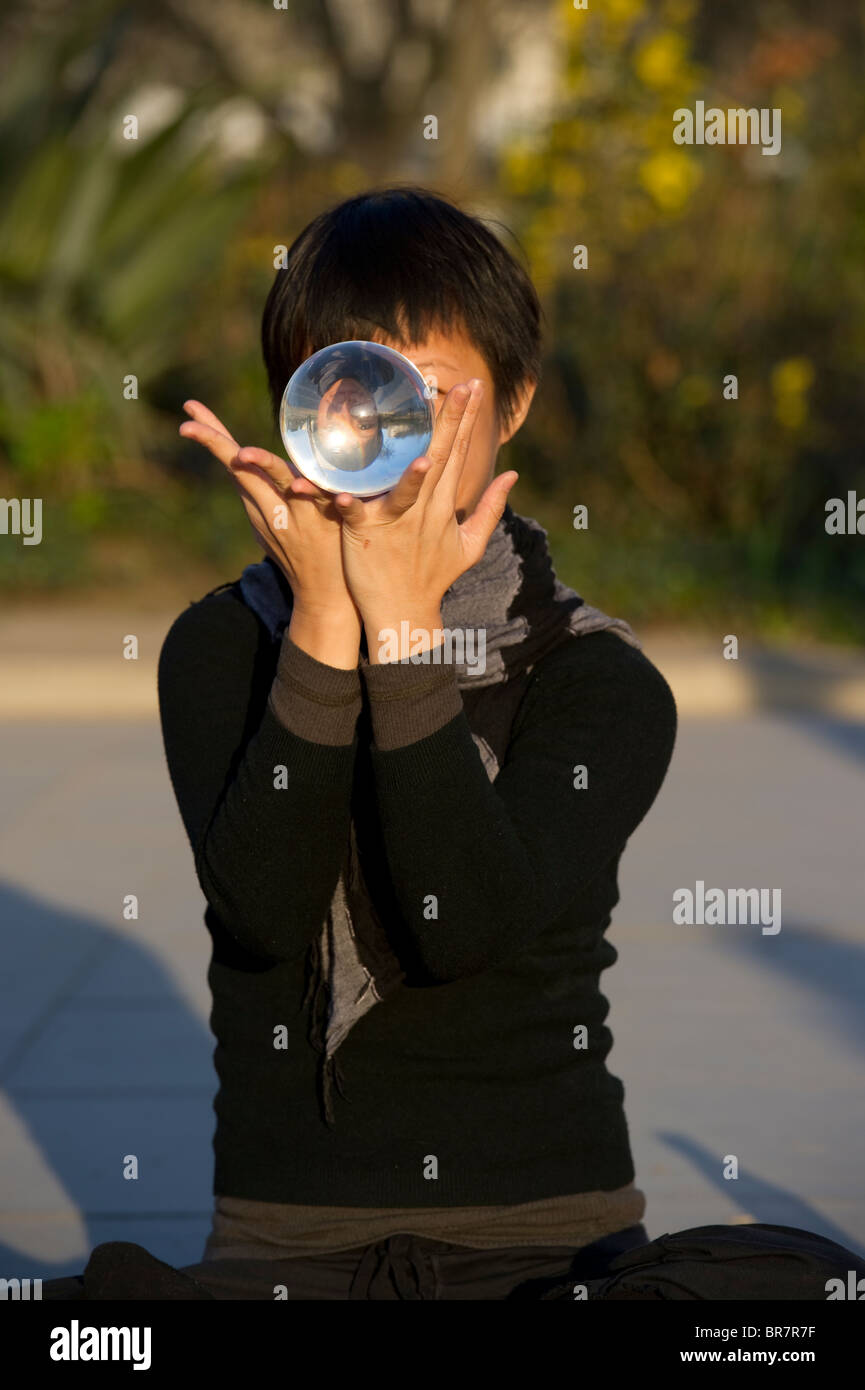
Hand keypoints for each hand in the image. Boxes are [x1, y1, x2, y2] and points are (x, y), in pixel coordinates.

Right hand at [179, 401, 360, 665]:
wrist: (326, 595)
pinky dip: (311, 489)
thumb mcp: (276, 524)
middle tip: (188, 423)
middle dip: (216, 443)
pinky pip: (320, 498)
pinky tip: (301, 482)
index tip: (190, 410)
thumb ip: (265, 494)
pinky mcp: (325, 522)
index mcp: (259, 503)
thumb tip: (249, 465)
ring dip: (260, 465)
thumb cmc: (302, 555)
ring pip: (277, 480)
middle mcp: (272, 506)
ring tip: (240, 452)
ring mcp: (299, 514)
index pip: (233, 461)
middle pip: (242, 467)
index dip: (212, 435)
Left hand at [330, 380, 517, 654]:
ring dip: (413, 474)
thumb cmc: (432, 576)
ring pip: (405, 491)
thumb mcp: (469, 544)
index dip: (467, 420)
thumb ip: (491, 508)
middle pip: (438, 460)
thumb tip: (513, 475)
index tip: (475, 385)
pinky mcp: (364, 537)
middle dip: (450, 423)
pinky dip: (353, 505)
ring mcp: (395, 524)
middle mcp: (423, 511)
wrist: (404, 614)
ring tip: (422, 454)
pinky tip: (347, 494)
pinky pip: (357, 517)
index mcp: (443, 506)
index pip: (458, 454)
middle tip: (459, 386)